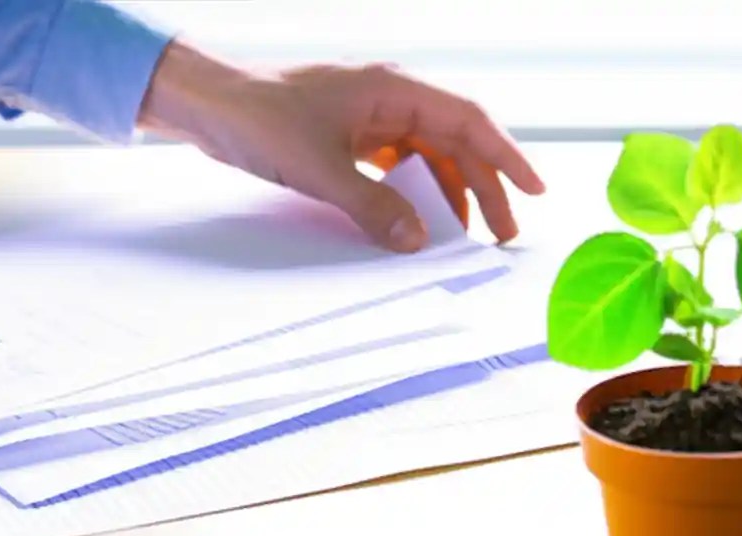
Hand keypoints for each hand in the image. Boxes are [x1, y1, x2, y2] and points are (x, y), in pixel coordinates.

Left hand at [138, 42, 545, 250]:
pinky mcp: (346, 135)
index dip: (507, 156)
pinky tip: (413, 221)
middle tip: (500, 235)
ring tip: (460, 236)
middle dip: (481, 187)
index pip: (469, 120)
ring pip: (425, 155)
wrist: (207, 104)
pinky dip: (407, 193)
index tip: (534, 191)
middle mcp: (389, 97)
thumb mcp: (321, 170)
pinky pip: (393, 165)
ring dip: (444, 193)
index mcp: (394, 88)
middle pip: (453, 142)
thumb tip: (418, 242)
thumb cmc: (259, 118)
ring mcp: (368, 115)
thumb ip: (373, 207)